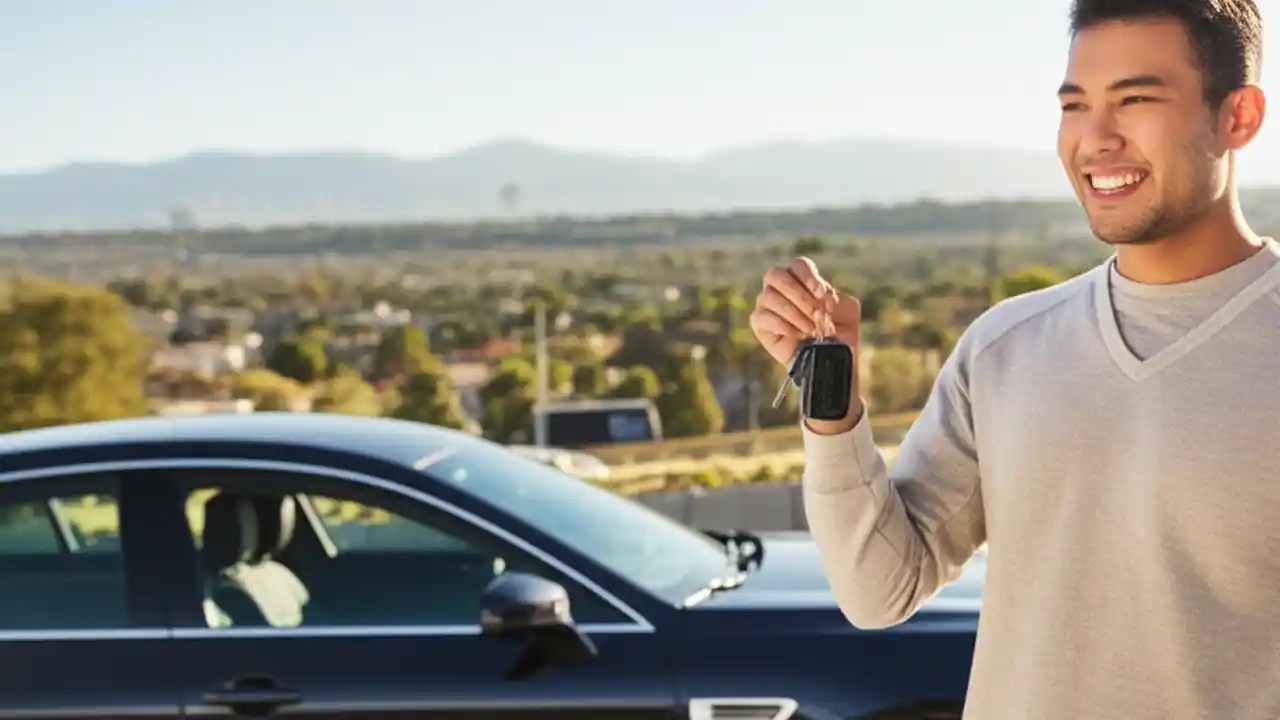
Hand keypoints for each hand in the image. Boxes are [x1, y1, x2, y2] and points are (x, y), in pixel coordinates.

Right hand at [749, 257, 862, 431]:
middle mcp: (781, 289)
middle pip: (777, 275)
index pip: (798, 265)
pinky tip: (797, 335)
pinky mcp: (760, 325)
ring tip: (811, 330)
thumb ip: (835, 297)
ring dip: (794, 313)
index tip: (822, 294)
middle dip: (799, 295)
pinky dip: (782, 325)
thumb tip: (819, 297)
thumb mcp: (848, 311)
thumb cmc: (840, 333)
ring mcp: (767, 305)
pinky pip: (762, 317)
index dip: (808, 277)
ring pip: (769, 297)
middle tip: (816, 314)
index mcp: (802, 280)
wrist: (831, 362)